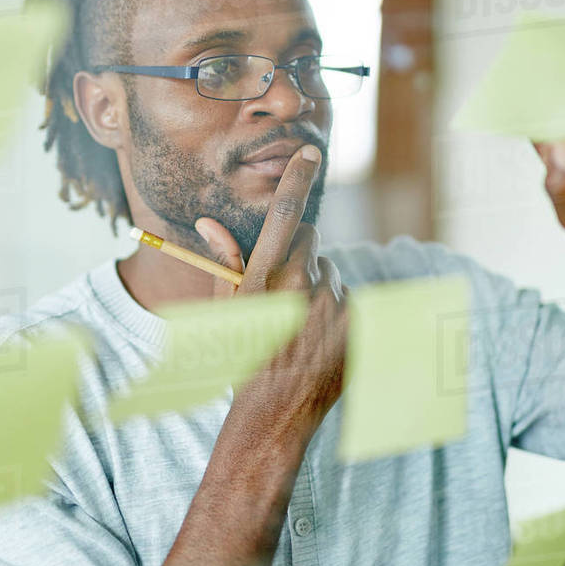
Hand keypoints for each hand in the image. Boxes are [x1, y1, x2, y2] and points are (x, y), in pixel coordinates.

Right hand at [195, 146, 346, 440]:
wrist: (275, 413)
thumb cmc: (243, 358)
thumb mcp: (227, 310)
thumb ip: (225, 262)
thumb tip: (208, 223)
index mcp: (264, 278)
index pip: (284, 212)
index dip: (298, 177)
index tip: (310, 151)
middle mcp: (300, 286)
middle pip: (310, 240)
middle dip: (299, 254)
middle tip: (283, 290)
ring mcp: (332, 305)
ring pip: (329, 271)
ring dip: (318, 287)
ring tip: (299, 324)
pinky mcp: (356, 323)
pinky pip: (348, 298)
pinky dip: (336, 311)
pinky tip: (319, 337)